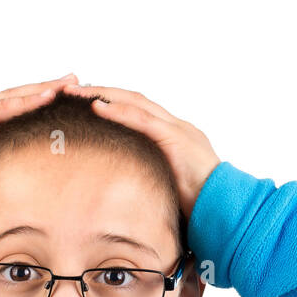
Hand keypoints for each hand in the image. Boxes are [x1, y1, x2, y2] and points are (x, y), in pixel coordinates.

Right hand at [0, 73, 79, 196]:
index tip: (66, 99)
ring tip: (66, 85)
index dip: (40, 104)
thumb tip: (24, 195)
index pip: (15, 112)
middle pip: (17, 98)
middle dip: (47, 89)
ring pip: (11, 97)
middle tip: (75, 81)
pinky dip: (22, 103)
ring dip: (40, 90)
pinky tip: (44, 97)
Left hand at [59, 83, 220, 219]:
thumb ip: (152, 178)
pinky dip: (118, 111)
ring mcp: (176, 129)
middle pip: (133, 100)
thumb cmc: (199, 204)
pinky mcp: (175, 138)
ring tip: (76, 92)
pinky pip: (142, 119)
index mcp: (174, 136)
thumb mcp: (168, 187)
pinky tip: (97, 106)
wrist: (224, 206)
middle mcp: (175, 126)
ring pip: (134, 102)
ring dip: (103, 95)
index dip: (112, 103)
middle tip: (72, 89)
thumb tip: (129, 189)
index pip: (138, 111)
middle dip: (102, 92)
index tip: (85, 101)